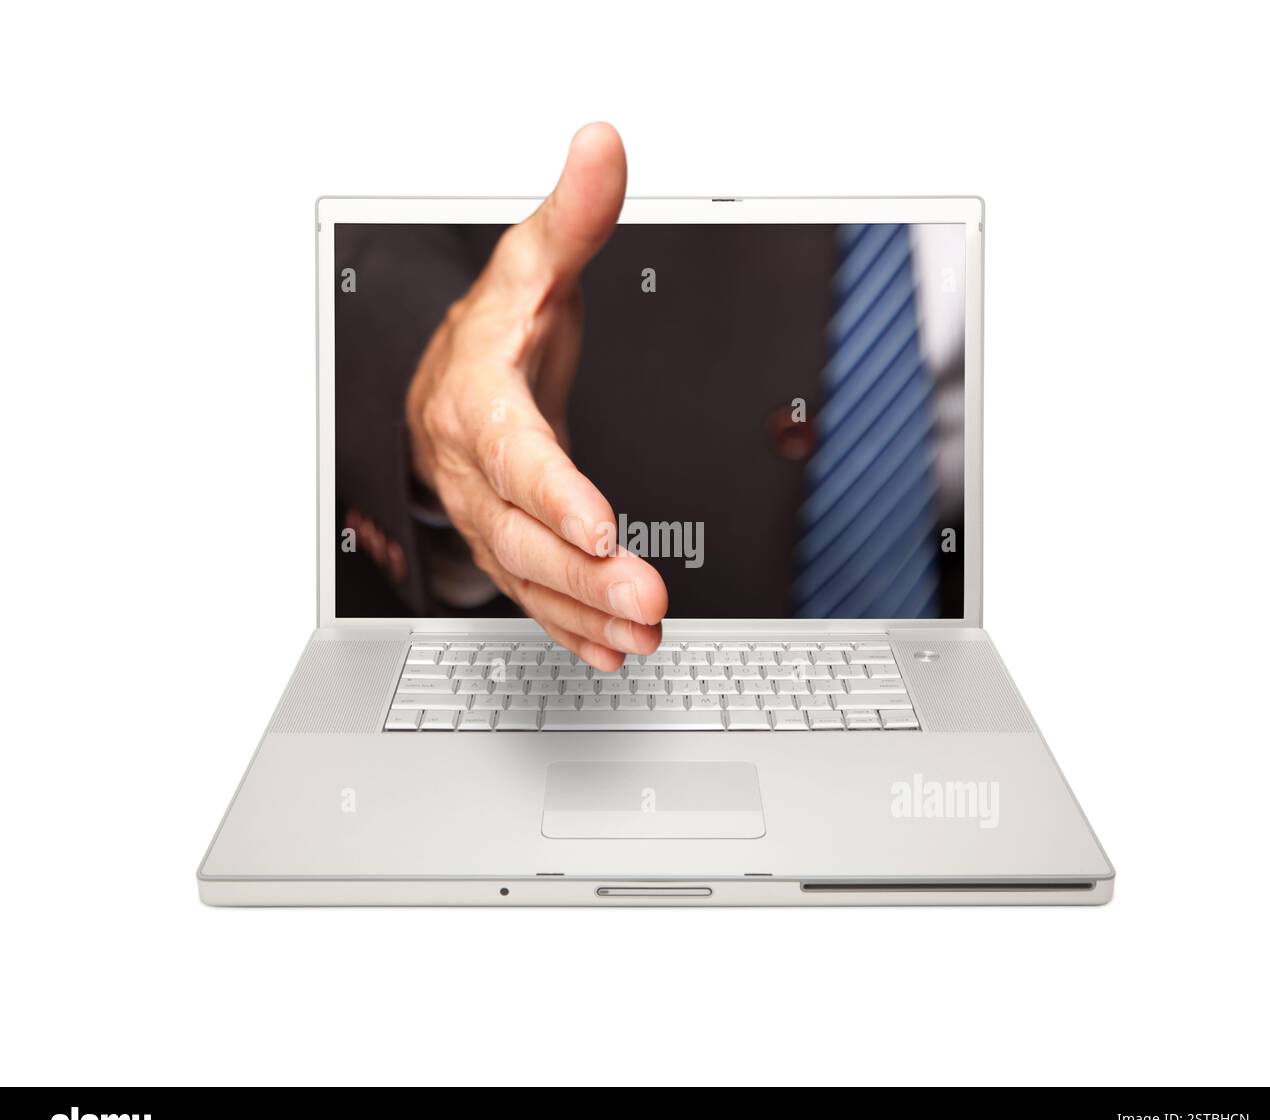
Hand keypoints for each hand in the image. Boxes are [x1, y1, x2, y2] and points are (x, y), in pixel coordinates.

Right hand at [405, 123, 666, 670]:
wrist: (446, 378)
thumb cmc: (494, 326)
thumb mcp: (532, 263)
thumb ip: (573, 216)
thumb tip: (602, 147)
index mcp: (476, 400)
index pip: (512, 452)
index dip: (552, 491)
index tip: (598, 524)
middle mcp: (473, 469)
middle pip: (522, 532)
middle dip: (584, 574)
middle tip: (649, 603)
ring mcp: (487, 515)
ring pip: (528, 576)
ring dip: (584, 613)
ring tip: (644, 638)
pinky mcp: (507, 544)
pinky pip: (532, 596)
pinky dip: (570, 627)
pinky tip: (613, 649)